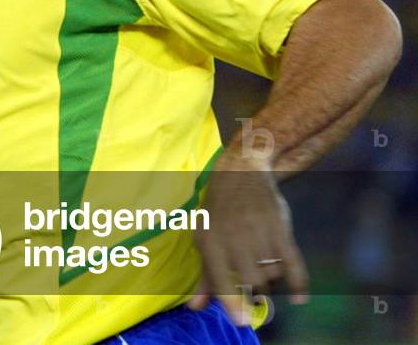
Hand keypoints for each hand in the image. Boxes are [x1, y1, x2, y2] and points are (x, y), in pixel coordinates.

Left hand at [188, 153, 308, 324]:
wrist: (240, 173)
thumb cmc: (218, 211)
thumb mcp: (204, 238)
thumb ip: (204, 276)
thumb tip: (195, 308)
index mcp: (210, 240)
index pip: (220, 278)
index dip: (230, 302)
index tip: (240, 321)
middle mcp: (234, 237)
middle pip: (252, 281)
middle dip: (256, 294)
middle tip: (256, 295)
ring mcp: (259, 232)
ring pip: (272, 274)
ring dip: (272, 282)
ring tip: (265, 273)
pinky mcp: (280, 228)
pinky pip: (293, 263)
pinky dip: (299, 283)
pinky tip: (300, 298)